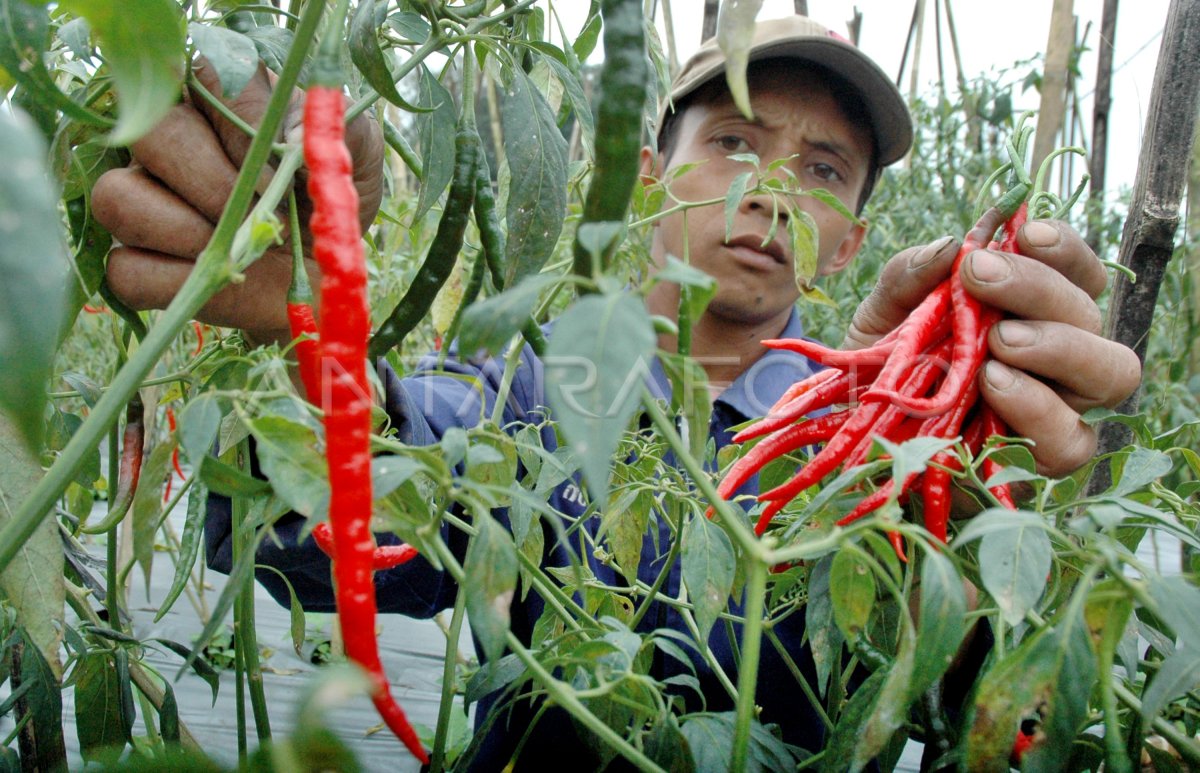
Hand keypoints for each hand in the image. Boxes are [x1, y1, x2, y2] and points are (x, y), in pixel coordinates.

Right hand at [91, 59, 384, 344]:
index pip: (201, 75)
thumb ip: (336, 130)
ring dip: (190, 234)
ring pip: (117, 198)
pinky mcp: (131, 260)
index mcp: (217, 95)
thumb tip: (295, 134)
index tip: (281, 174)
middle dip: (216, 187)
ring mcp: (138, 196)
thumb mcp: (355, 156)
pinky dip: (177, 282)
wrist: (323, 274)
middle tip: (268, 218)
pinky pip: (125, 269)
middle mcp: (165, 136)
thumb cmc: (329, 200)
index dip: (240, 129)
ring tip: (243, 251)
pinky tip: (221, 278)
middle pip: (150, 134)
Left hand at [844, 219, 1141, 477]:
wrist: (857, 442)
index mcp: (1028, 312)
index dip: (1064, 248)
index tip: (1027, 232)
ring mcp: (1058, 409)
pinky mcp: (1043, 461)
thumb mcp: (883, 316)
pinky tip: (996, 386)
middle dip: (1041, 288)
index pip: (1076, 272)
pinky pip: (1071, 438)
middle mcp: (1056, 357)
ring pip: (1109, 372)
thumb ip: (911, 276)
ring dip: (1058, 346)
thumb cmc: (882, 372)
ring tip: (999, 341)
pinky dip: (1039, 408)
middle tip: (981, 279)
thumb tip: (951, 246)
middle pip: (1090, 314)